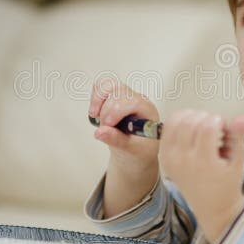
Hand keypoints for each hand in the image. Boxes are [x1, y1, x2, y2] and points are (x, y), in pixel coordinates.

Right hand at [89, 77, 159, 216]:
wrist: (137, 158)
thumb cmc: (139, 157)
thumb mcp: (130, 154)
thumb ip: (118, 142)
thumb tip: (101, 132)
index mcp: (148, 113)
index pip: (130, 100)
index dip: (115, 111)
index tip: (106, 125)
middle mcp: (139, 102)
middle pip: (117, 90)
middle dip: (106, 108)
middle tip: (102, 125)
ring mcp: (126, 98)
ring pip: (109, 85)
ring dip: (99, 100)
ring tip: (97, 117)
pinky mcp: (115, 98)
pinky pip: (103, 86)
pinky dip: (96, 97)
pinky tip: (95, 112)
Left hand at [159, 109, 243, 242]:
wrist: (211, 206)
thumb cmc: (227, 184)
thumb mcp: (238, 160)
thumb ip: (239, 136)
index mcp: (203, 162)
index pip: (207, 127)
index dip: (219, 121)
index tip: (226, 128)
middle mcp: (183, 160)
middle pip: (191, 121)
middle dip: (206, 117)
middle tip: (216, 128)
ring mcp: (170, 158)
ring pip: (177, 121)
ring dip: (192, 117)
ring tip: (204, 127)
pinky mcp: (164, 157)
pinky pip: (167, 128)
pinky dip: (180, 122)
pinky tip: (193, 129)